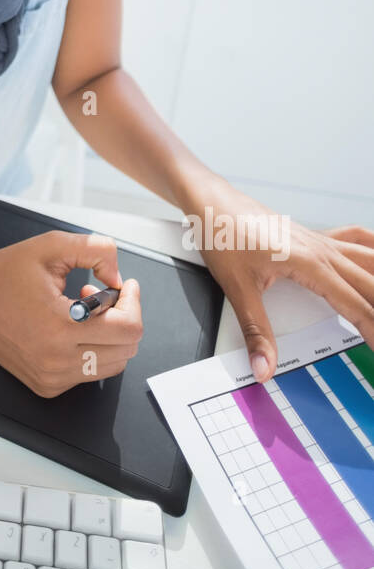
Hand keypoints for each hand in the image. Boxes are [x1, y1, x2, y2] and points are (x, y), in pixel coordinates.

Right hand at [0, 230, 141, 396]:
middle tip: (100, 294)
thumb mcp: (53, 245)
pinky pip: (89, 373)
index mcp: (60, 326)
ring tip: (84, 310)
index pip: (128, 330)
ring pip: (112, 365)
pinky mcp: (46, 385)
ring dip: (108, 336)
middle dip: (122, 317)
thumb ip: (97, 251)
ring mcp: (51, 377)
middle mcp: (56, 359)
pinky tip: (70, 328)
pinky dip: (91, 351)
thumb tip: (119, 279)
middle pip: (126, 350)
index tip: (125, 286)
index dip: (133, 303)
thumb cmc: (7, 271)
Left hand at [183, 185, 373, 381]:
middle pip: (368, 282)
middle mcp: (320, 249)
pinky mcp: (311, 236)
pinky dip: (372, 250)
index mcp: (309, 263)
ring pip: (367, 258)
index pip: (354, 303)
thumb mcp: (237, 289)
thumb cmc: (222, 235)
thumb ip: (255, 331)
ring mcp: (318, 240)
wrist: (210, 202)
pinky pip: (354, 239)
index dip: (373, 328)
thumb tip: (264, 366)